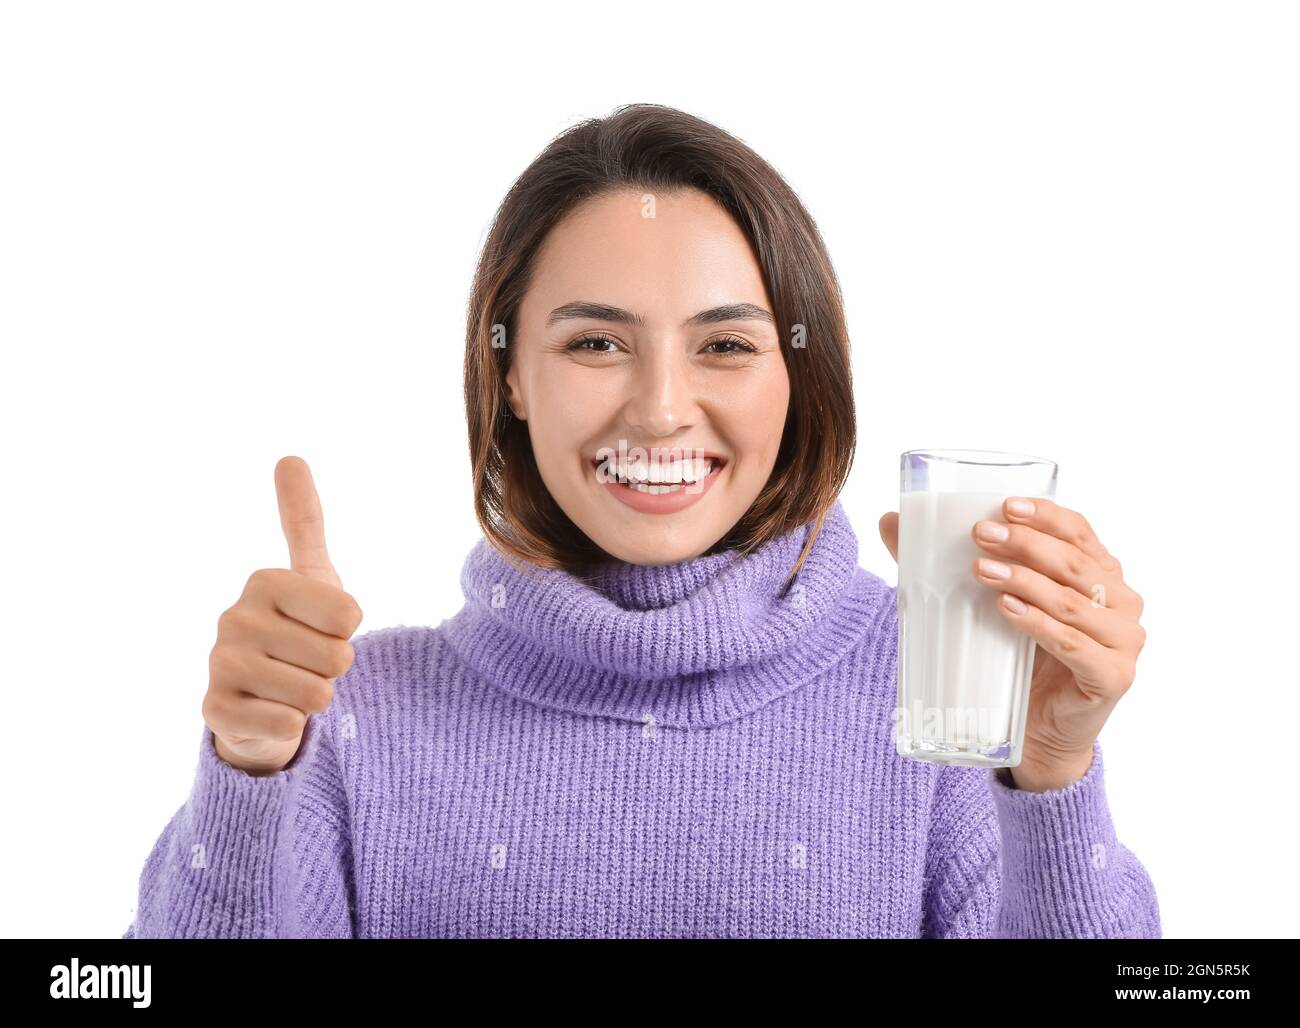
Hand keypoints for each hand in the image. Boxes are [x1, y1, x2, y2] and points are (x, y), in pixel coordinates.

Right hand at [202, 456, 363, 774]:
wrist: (259, 697)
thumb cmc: (295, 630)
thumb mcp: (309, 574)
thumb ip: (303, 520)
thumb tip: (289, 456)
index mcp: (264, 581)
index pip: (349, 614)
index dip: (348, 630)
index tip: (322, 626)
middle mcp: (234, 618)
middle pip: (336, 657)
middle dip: (332, 668)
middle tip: (306, 662)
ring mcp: (220, 665)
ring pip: (316, 694)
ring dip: (314, 698)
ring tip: (290, 686)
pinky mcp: (215, 712)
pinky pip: (287, 725)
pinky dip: (291, 726)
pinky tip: (271, 712)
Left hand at [879, 497, 1145, 790]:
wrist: (1039, 733)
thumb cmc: (1018, 659)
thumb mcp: (990, 603)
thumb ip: (947, 561)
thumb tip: (889, 520)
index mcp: (1102, 573)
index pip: (1078, 532)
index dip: (1046, 515)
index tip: (1005, 505)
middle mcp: (1121, 602)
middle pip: (1074, 562)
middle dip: (1025, 544)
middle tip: (980, 534)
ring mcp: (1123, 641)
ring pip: (1071, 601)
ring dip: (1025, 581)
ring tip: (981, 570)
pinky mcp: (1113, 677)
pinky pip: (1074, 645)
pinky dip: (1039, 625)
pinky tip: (1007, 609)